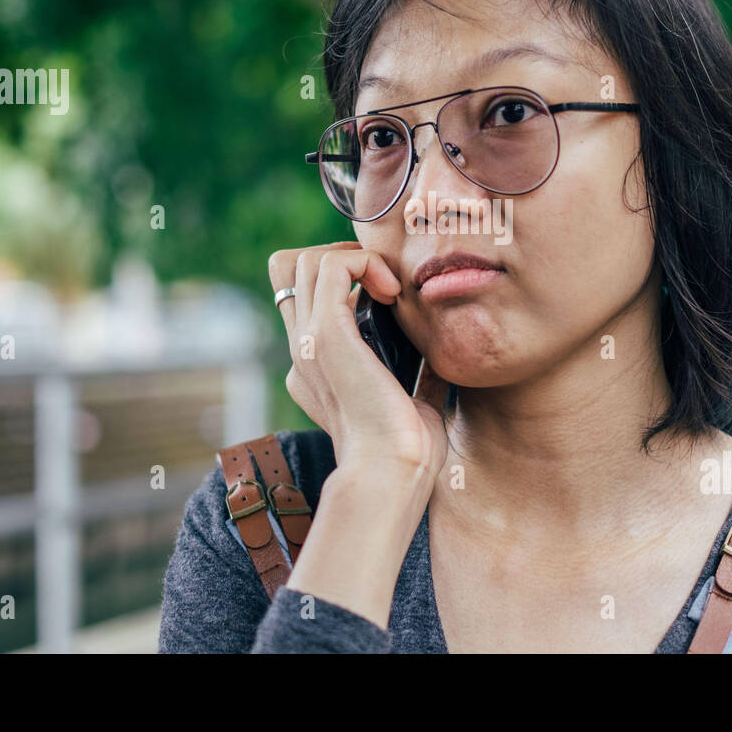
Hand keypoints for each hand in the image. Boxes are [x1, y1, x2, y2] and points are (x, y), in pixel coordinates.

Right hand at [268, 241, 450, 482]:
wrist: (391, 474)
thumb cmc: (406, 449)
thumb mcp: (412, 399)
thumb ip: (417, 373)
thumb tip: (439, 355)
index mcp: (314, 364)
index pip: (305, 297)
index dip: (342, 279)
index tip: (386, 295)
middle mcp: (302, 348)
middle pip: (293, 269)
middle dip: (343, 258)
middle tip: (384, 282)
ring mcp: (307, 340)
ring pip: (305, 260)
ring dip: (355, 257)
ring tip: (389, 287)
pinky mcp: (324, 334)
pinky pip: (331, 266)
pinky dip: (365, 263)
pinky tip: (392, 292)